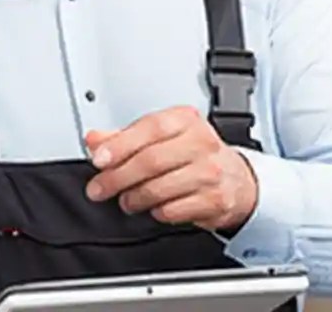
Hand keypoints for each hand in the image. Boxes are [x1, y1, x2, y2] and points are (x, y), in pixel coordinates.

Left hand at [84, 105, 257, 231]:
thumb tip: (94, 140)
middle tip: (100, 188)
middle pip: (151, 161)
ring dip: (134, 198)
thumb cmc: (195, 154)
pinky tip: (154, 207)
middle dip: (117, 177)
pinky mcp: (215, 200)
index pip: (149, 128)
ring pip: (159, 189)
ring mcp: (211, 172)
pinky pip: (172, 210)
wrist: (238, 180)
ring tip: (126, 200)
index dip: (120, 144)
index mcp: (186, 120)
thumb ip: (125, 137)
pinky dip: (156, 212)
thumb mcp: (162, 137)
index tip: (99, 159)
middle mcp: (201, 143)